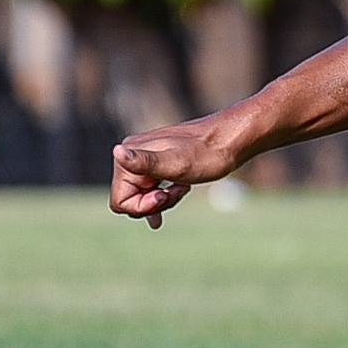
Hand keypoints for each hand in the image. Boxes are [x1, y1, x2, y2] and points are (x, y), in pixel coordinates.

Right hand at [110, 115, 245, 223]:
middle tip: (179, 191)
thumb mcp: (175, 163)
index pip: (120, 201)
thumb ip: (144, 162)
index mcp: (130, 154)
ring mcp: (145, 158)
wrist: (230, 140)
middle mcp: (132, 153)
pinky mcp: (158, 163)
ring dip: (163, 199)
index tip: (165, 196)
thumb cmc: (206, 154)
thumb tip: (117, 152)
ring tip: (184, 187)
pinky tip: (179, 192)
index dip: (142, 207)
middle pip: (130, 199)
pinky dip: (164, 196)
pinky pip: (151, 189)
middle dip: (154, 203)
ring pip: (142, 196)